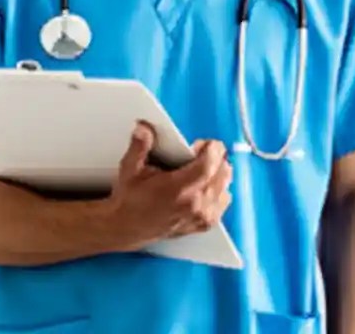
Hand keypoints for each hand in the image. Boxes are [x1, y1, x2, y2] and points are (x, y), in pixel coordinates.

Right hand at [105, 123, 233, 250]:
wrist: (129, 227)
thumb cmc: (131, 200)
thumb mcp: (130, 170)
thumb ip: (139, 146)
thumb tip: (144, 128)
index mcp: (177, 190)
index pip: (209, 164)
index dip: (211, 149)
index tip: (203, 144)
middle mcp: (194, 204)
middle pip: (222, 172)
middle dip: (215, 157)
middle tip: (200, 153)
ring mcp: (202, 215)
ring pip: (226, 185)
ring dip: (218, 173)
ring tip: (203, 169)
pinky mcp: (205, 223)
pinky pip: (224, 200)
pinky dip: (219, 190)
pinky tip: (206, 185)